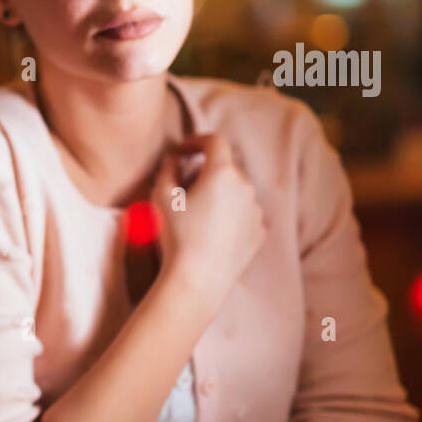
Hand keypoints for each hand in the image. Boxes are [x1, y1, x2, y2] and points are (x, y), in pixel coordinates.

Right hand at [152, 133, 266, 313]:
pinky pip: (245, 214)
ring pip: (236, 192)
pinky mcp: (260, 233)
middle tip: (184, 188)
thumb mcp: (161, 198)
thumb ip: (167, 170)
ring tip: (198, 215)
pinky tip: (212, 232)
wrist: (198, 280)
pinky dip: (231, 215)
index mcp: (222, 173)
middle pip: (225, 168)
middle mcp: (245, 187)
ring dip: (219, 194)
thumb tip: (173, 159)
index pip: (215, 142)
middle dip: (206, 172)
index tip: (184, 151)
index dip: (197, 141)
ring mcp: (256, 211)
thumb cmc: (177, 236)